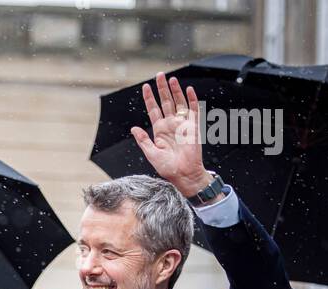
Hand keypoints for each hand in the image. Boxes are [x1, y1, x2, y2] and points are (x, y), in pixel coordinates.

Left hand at [130, 72, 210, 198]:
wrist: (183, 174)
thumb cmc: (168, 168)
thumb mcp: (151, 154)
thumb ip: (143, 140)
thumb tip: (133, 128)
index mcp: (160, 130)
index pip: (154, 110)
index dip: (149, 98)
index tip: (145, 87)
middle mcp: (171, 124)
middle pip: (166, 102)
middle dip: (162, 89)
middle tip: (159, 75)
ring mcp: (182, 124)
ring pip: (179, 102)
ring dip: (175, 91)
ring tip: (171, 79)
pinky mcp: (193, 127)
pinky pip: (193, 110)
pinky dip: (192, 100)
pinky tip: (188, 90)